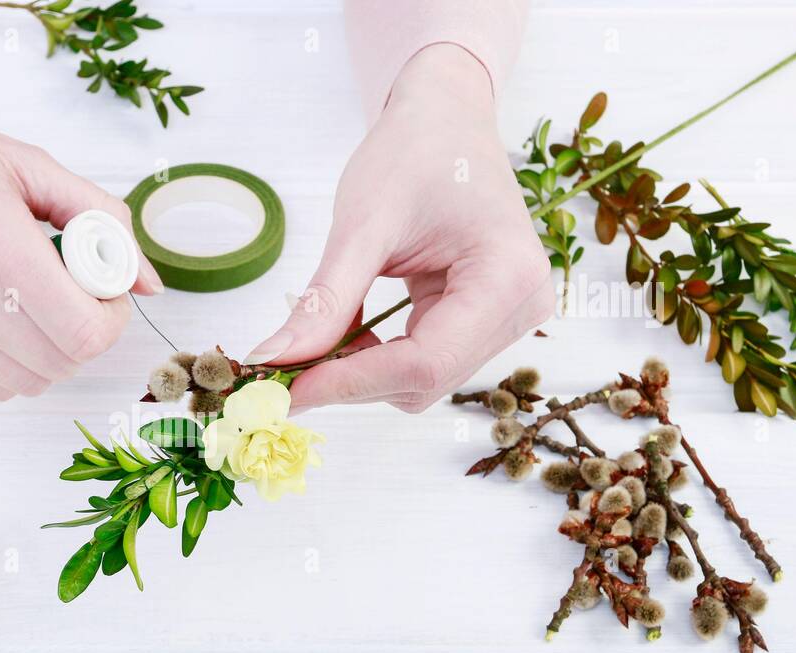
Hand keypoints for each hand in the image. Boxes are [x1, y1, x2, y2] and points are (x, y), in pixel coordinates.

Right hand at [0, 61, 161, 399]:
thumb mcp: (20, 161)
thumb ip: (96, 215)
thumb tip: (149, 280)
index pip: (86, 331)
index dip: (113, 316)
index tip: (104, 285)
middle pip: (63, 362)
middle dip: (88, 331)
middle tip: (75, 290)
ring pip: (29, 382)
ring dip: (52, 351)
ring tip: (35, 300)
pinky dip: (15, 361)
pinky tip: (3, 314)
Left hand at [246, 44, 552, 412]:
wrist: (445, 117)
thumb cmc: (414, 151)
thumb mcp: (362, 225)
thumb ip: (323, 301)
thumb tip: (273, 361)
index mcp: (508, 278)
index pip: (424, 364)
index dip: (350, 384)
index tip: (288, 392)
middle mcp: (522, 308)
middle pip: (424, 380)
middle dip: (351, 380)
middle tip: (284, 370)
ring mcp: (508, 318)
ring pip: (420, 380)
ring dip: (362, 369)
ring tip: (320, 335)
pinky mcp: (485, 322)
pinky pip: (422, 362)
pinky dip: (377, 356)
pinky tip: (350, 328)